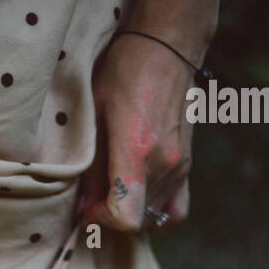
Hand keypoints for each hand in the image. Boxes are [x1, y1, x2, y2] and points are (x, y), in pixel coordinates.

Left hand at [78, 32, 195, 232]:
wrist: (167, 46)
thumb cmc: (125, 72)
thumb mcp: (95, 115)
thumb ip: (90, 168)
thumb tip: (82, 207)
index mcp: (138, 152)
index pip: (127, 218)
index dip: (103, 221)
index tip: (88, 207)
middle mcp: (164, 165)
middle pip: (137, 220)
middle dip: (110, 216)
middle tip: (93, 196)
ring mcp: (179, 167)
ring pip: (153, 217)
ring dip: (130, 213)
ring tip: (112, 192)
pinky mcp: (187, 165)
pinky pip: (176, 209)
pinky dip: (155, 212)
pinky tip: (138, 198)